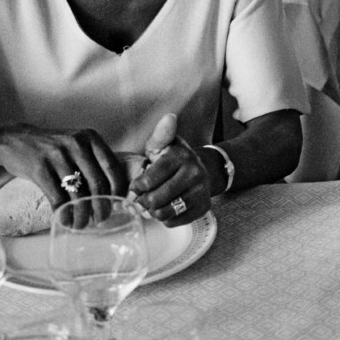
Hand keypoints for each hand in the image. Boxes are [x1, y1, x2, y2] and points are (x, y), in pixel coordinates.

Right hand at [0, 123, 128, 210]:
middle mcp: (76, 144)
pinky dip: (63, 214)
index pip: (112, 167)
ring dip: (82, 215)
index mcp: (90, 138)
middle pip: (97, 184)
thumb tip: (112, 190)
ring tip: (80, 224)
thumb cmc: (51, 147)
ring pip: (78, 194)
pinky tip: (64, 220)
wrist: (16, 140)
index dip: (117, 190)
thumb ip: (93, 160)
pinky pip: (57, 198)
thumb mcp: (76, 143)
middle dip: (101, 207)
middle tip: (100, 220)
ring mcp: (57, 156)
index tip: (116, 204)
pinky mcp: (40, 169)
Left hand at [129, 113, 212, 227]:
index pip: (148, 181)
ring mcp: (201, 192)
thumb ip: (161, 134)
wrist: (203, 170)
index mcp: (181, 157)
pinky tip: (167, 207)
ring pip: (165, 213)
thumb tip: (169, 118)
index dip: (136, 187)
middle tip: (143, 198)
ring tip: (153, 203)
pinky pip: (175, 222)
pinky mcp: (203, 207)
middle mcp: (194, 174)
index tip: (136, 186)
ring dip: (154, 211)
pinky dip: (166, 218)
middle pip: (155, 199)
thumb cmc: (175, 158)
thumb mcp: (165, 144)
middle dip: (144, 201)